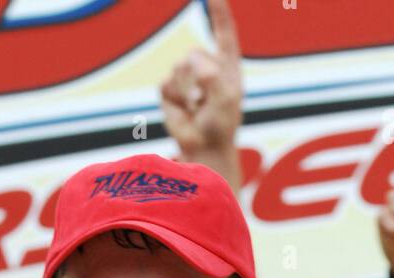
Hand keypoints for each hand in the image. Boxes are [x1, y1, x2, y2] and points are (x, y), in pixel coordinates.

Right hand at [160, 0, 241, 157]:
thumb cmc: (220, 125)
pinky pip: (166, 84)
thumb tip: (191, 59)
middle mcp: (206, 65)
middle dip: (197, 77)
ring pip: (179, 68)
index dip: (218, 12)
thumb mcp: (224, 100)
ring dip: (186, 91)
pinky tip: (184, 111)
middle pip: (194, 52)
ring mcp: (186, 76)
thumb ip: (211, 76)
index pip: (223, 32)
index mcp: (227, 64)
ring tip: (196, 107)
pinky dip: (174, 99)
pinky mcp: (170, 90)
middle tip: (204, 101)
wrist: (203, 148)